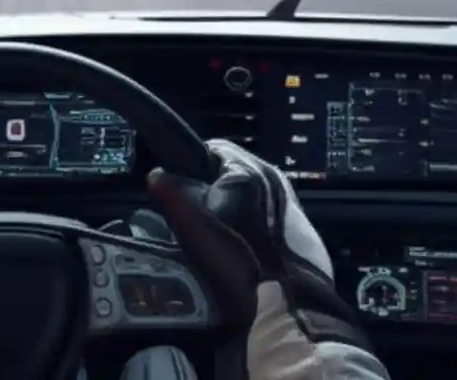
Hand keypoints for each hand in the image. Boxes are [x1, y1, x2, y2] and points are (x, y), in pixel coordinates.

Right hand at [148, 141, 389, 379]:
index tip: (176, 193)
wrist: (288, 307)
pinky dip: (247, 234)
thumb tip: (158, 174)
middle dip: (208, 195)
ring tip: (212, 244)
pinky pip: (261, 224)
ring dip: (227, 216)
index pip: (212, 150)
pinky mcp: (298, 236)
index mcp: (253, 170)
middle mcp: (277, 182)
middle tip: (191, 223)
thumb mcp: (194, 223)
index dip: (188, 169)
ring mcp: (290, 209)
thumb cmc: (239, 258)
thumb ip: (173, 191)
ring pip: (244, 202)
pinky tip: (238, 257)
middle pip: (229, 178)